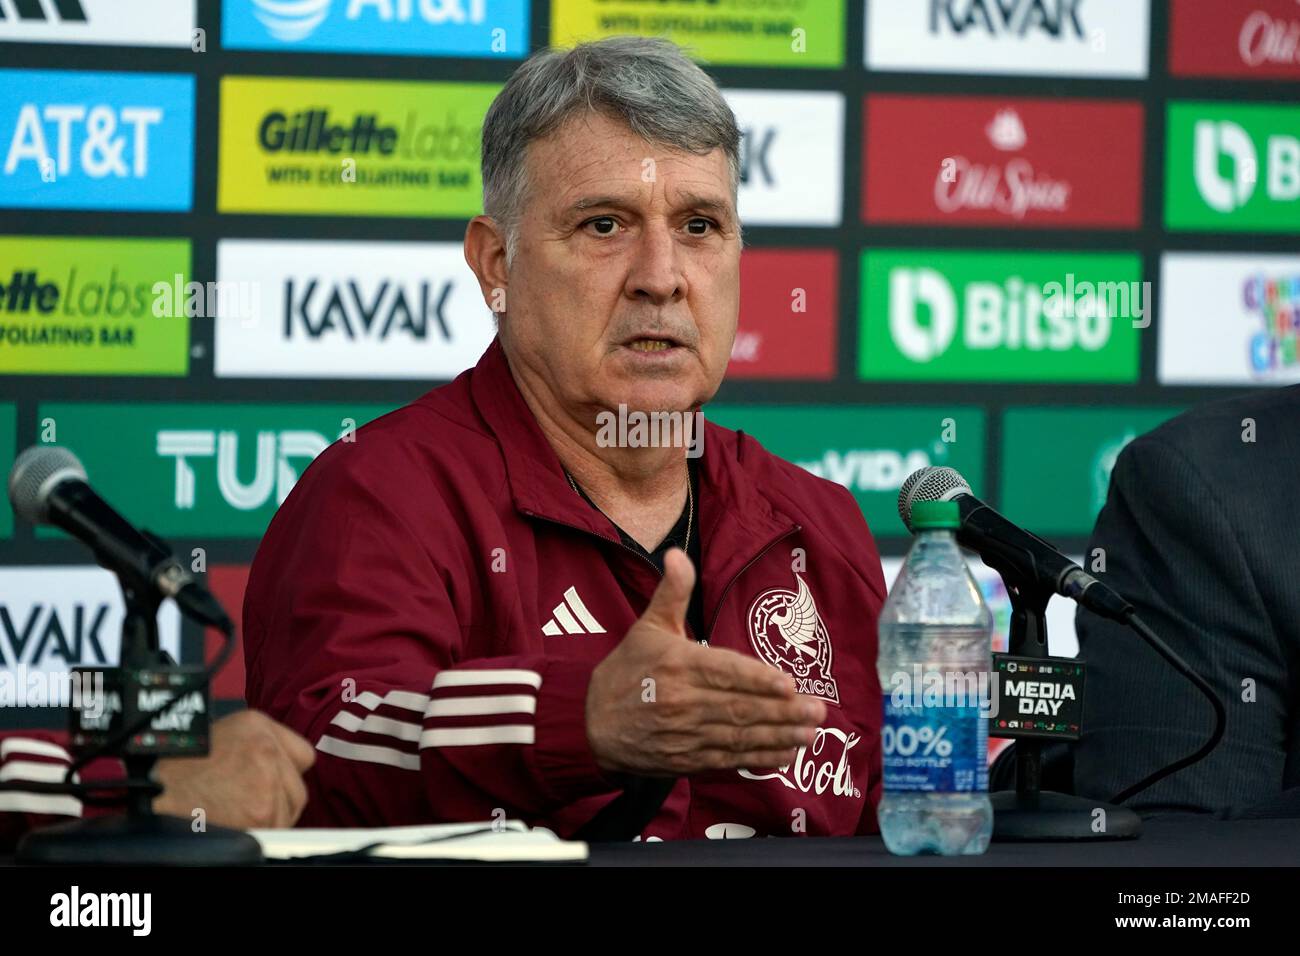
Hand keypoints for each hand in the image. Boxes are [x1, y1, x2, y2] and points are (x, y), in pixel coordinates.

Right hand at [154, 709, 315, 828]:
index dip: (286, 772)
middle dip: (278, 797)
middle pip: (297, 786)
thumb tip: (288, 764)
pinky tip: (238, 823)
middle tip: (248, 801)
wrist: (153, 796)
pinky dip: (262, 831)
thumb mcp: (225, 732)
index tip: (273, 781)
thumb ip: (263, 742)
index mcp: (257, 724)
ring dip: (271, 816)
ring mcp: (267, 780)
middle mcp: (267, 747)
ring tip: (239, 812)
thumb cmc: (182, 769)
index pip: (303, 755)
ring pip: (290, 809)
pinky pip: (278, 828)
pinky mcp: (262, 811)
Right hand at [585, 548, 824, 775]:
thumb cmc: (627, 669)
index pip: (723, 672)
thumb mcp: (647, 625)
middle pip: (738, 707)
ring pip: (738, 736)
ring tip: (810, 733)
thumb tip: (678, 553)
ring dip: (778, 736)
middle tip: (817, 710)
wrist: (591, 723)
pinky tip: (786, 754)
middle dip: (782, 711)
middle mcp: (682, 702)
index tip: (787, 684)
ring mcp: (684, 734)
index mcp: (677, 665)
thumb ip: (672, 592)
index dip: (756, 679)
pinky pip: (728, 759)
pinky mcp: (686, 759)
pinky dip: (759, 758)